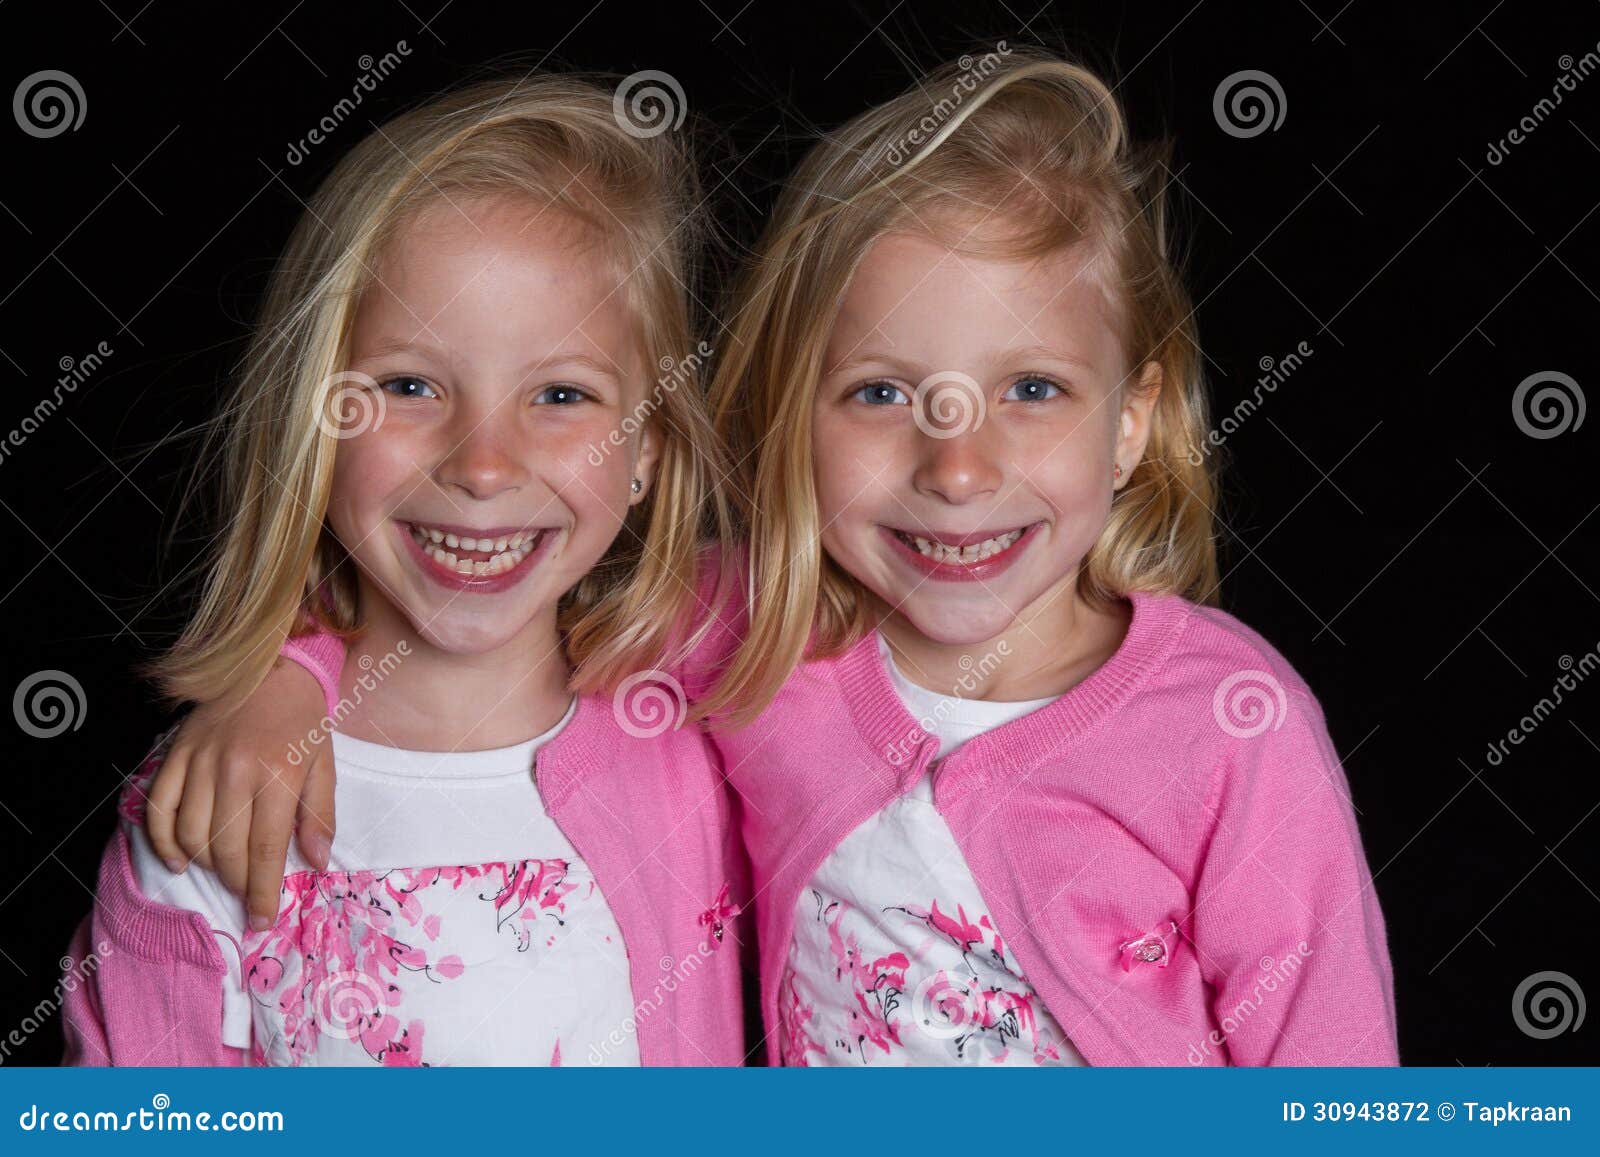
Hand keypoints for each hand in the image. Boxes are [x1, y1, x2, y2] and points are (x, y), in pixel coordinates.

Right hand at [144, 658, 334, 929]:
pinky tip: (179, 860)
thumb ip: (319, 816)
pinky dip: (163, 842)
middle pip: (225, 849)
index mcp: (277, 775)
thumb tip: (316, 863)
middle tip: (247, 894)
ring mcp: (199, 762)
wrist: (273, 665)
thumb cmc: (304, 720)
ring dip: (206, 864)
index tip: (261, 920)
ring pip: (190, 835)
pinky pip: (158, 809)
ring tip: (223, 871)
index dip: (261, 893)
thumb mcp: (325, 764)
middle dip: (236, 883)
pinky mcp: (175, 754)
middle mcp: (234, 771)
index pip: (264, 850)